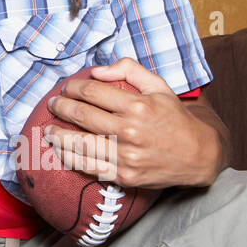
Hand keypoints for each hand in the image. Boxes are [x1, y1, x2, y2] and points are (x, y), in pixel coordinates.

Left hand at [43, 58, 222, 189]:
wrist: (198, 155)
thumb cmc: (174, 117)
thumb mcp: (158, 85)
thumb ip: (128, 70)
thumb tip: (96, 71)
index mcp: (137, 106)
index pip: (92, 92)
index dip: (73, 87)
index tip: (66, 87)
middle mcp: (130, 131)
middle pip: (82, 115)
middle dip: (61, 107)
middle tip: (52, 104)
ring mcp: (126, 156)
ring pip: (80, 143)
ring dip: (58, 135)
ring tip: (48, 129)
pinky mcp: (124, 176)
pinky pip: (89, 167)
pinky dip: (70, 158)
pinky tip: (60, 150)